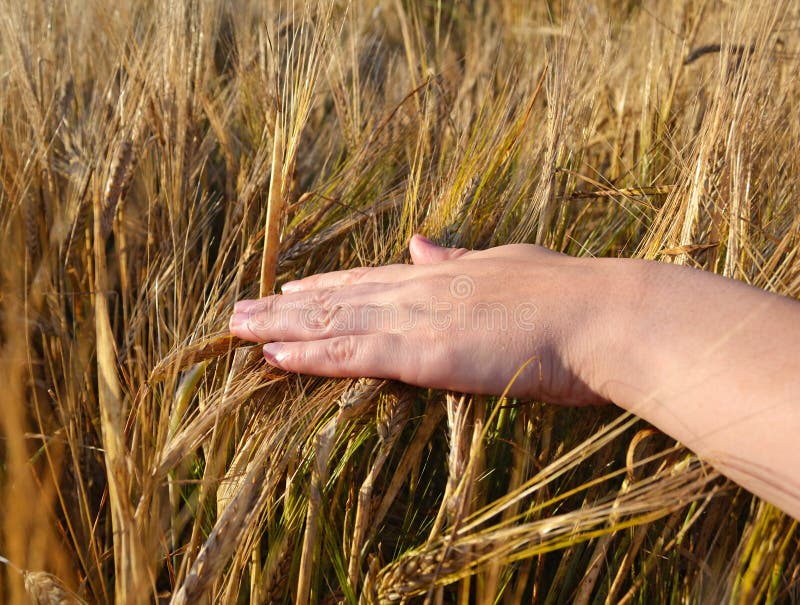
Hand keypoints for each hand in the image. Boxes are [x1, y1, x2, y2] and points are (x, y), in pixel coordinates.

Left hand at [229, 235, 619, 404]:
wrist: (602, 314)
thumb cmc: (571, 297)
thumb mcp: (507, 264)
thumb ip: (460, 258)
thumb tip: (421, 242)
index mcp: (444, 276)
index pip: (371, 281)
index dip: (327, 287)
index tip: (292, 290)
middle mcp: (421, 291)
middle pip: (340, 299)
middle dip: (286, 307)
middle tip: (240, 311)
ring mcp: (419, 319)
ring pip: (334, 324)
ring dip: (281, 328)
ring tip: (237, 330)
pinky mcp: (425, 353)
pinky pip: (355, 355)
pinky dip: (310, 356)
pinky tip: (274, 357)